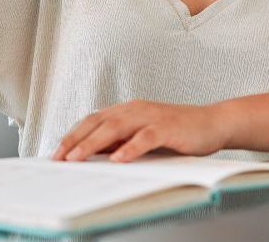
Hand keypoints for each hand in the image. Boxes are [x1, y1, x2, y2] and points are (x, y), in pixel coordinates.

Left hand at [51, 100, 231, 162]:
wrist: (212, 123)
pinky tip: (118, 159)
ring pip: (115, 127)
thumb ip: (121, 141)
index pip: (92, 121)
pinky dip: (130, 148)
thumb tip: (93, 154)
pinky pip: (145, 137)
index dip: (73, 135)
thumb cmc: (177, 132)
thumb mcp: (142, 136)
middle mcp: (134, 110)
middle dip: (75, 140)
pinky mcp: (167, 127)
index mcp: (126, 111)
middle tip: (59, 157)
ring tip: (77, 157)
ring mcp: (150, 117)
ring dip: (93, 143)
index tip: (56, 152)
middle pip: (98, 123)